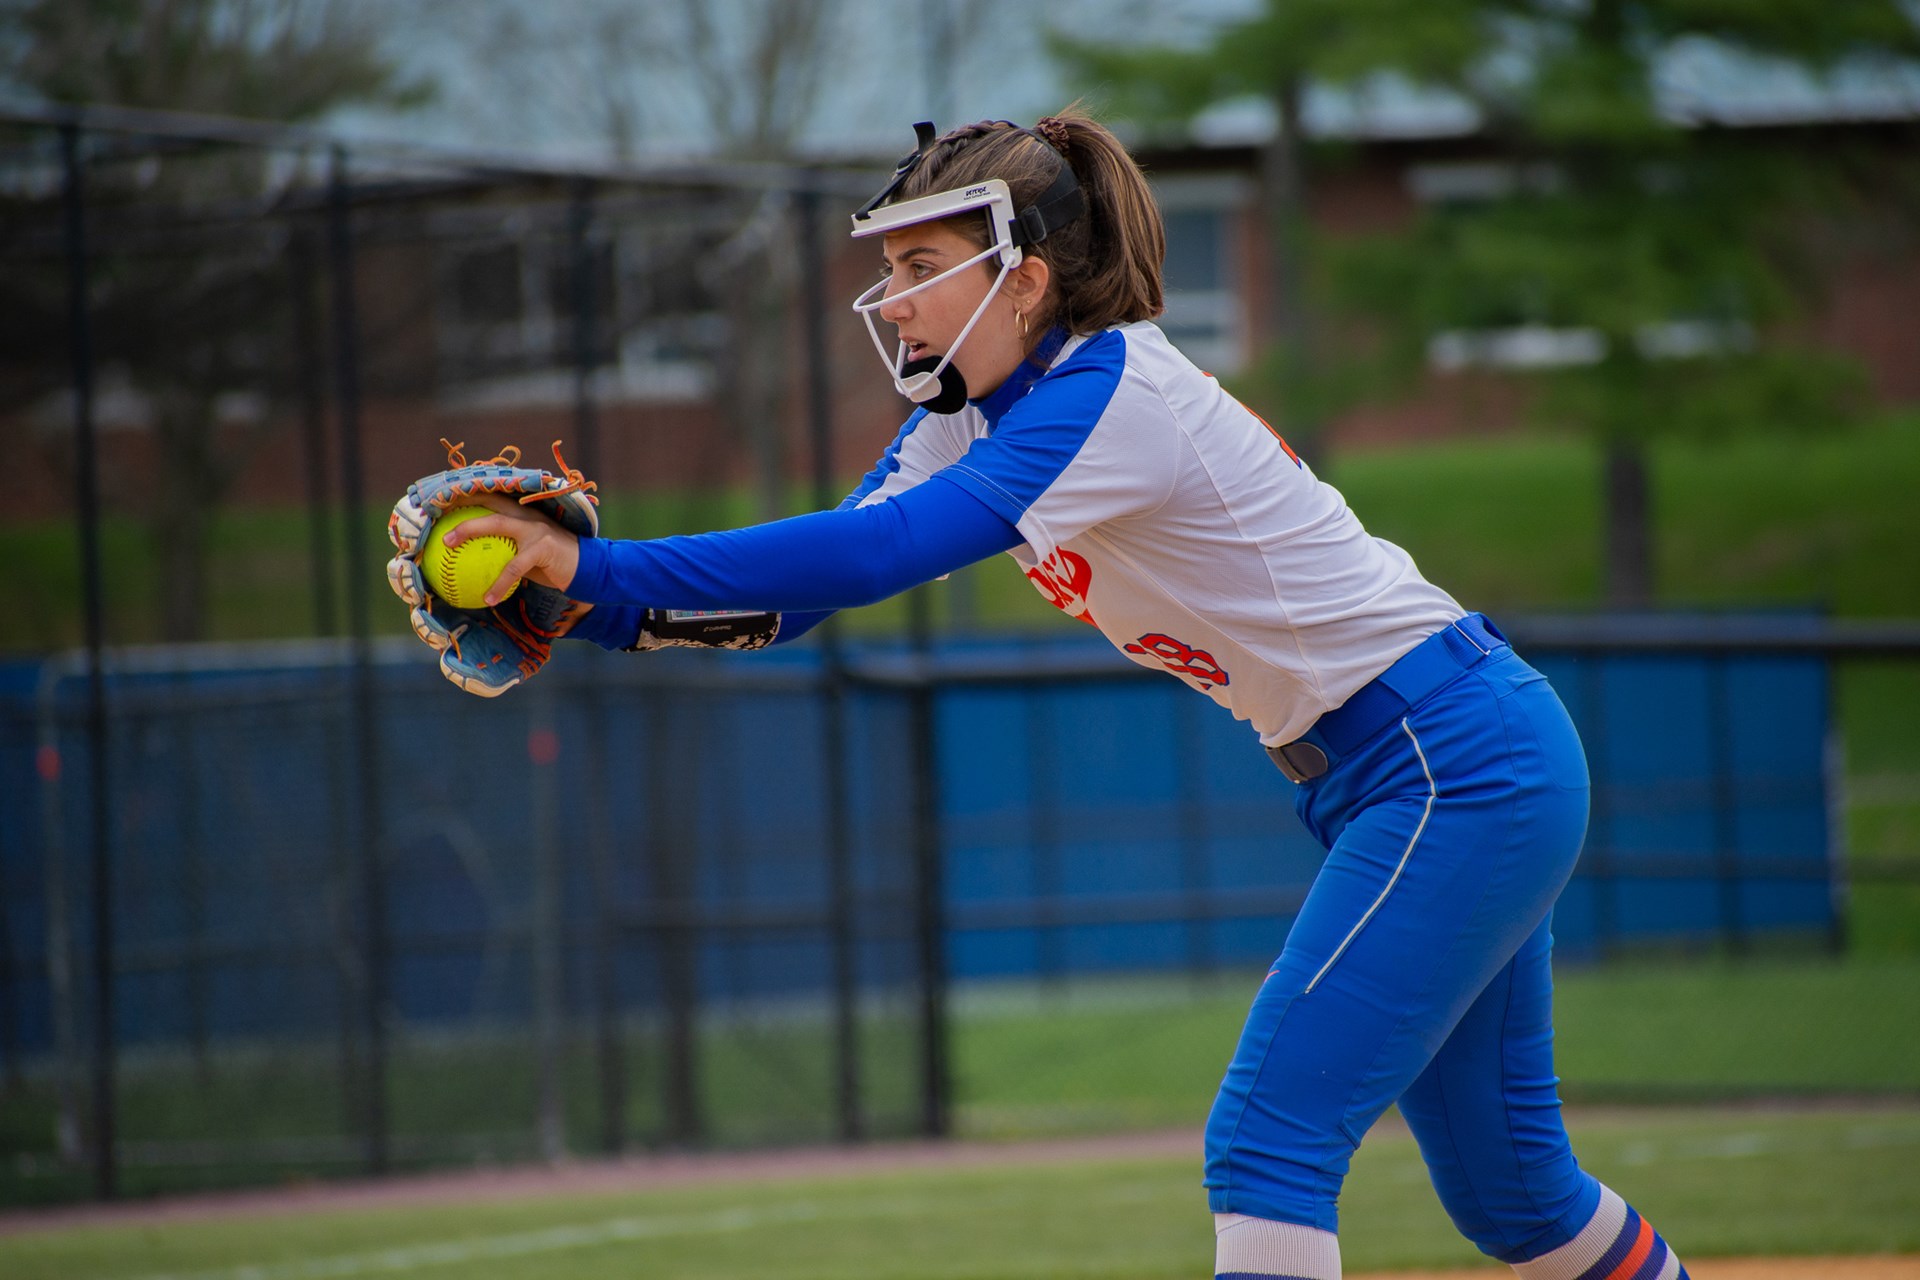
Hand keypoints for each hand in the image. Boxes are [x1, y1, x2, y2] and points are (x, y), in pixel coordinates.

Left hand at [439, 492, 582, 605]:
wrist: (589, 569)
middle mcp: (527, 516)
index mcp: (523, 514)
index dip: (467, 494)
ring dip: (469, 530)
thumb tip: (474, 562)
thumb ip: (505, 551)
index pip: (491, 497)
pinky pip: (514, 567)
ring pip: (496, 524)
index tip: (442, 499)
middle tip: (436, 513)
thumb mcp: (527, 554)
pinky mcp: (544, 547)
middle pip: (490, 501)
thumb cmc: (554, 563)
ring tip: (448, 544)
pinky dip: (500, 583)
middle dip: (462, 502)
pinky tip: (488, 598)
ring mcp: (536, 529)